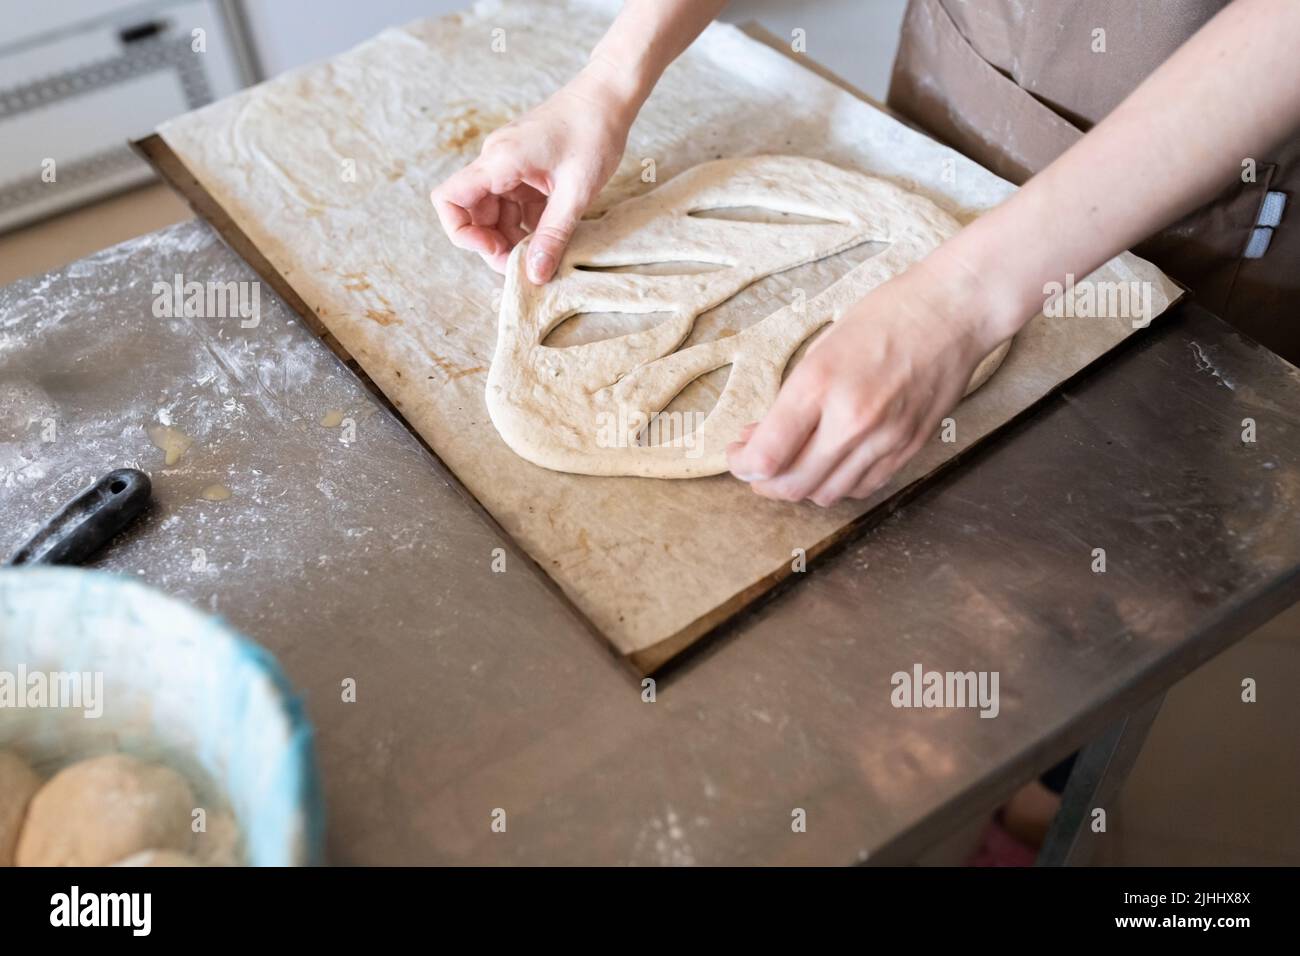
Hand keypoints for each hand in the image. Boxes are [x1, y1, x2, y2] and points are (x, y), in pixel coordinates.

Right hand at [431, 68, 635, 281]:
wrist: (609, 95)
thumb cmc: (594, 133)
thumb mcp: (577, 193)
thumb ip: (553, 235)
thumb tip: (535, 275)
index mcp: (499, 161)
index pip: (448, 199)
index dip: (462, 233)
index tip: (494, 250)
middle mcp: (495, 161)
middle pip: (471, 212)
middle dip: (492, 243)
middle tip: (525, 265)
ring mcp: (508, 164)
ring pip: (493, 211)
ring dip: (511, 236)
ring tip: (542, 253)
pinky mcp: (524, 167)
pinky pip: (513, 203)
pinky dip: (526, 223)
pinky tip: (550, 234)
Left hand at [725, 257, 1013, 506]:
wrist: (954, 311)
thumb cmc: (886, 315)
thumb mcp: (821, 347)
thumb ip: (791, 400)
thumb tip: (760, 437)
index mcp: (819, 384)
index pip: (766, 456)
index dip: (742, 465)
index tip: (737, 454)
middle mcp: (852, 419)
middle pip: (792, 485)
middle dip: (764, 482)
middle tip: (756, 467)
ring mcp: (885, 439)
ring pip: (826, 493)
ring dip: (800, 486)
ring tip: (792, 463)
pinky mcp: (909, 448)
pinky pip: (862, 487)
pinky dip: (838, 482)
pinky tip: (830, 462)